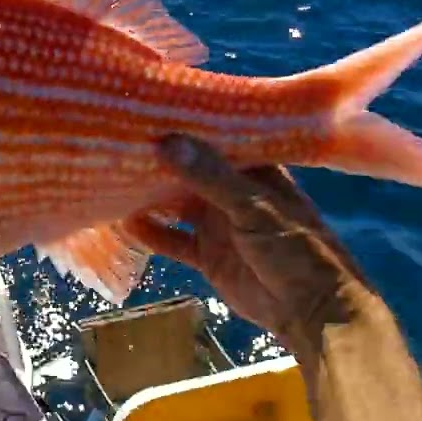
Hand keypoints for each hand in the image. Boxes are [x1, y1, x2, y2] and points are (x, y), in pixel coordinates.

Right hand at [126, 134, 375, 353]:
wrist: (311, 310)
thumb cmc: (294, 247)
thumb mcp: (253, 206)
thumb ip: (210, 176)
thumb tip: (167, 141)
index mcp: (253, 168)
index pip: (214, 138)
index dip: (184, 127)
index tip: (147, 110)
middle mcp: (232, 190)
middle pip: (188, 171)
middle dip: (158, 161)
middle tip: (116, 142)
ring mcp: (217, 223)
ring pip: (175, 204)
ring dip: (148, 196)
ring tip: (110, 178)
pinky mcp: (207, 254)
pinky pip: (172, 240)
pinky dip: (150, 233)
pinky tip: (123, 223)